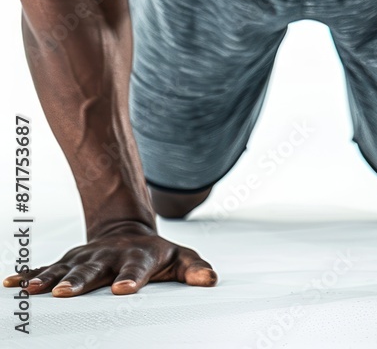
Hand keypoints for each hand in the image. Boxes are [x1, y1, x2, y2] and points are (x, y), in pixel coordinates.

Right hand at [2, 222, 217, 296]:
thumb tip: (210, 280)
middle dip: (81, 280)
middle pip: (95, 269)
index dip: (131, 279)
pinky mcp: (71, 260)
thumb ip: (194, 269)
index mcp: (138, 257)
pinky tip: (13, 283)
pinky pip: (47, 267)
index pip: (136, 269)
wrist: (130, 231)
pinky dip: (30, 274)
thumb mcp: (180, 258)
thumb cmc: (157, 254)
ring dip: (50, 278)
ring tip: (34, 291)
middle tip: (68, 292)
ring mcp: (87, 257)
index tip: (123, 291)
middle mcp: (109, 256)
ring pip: (67, 267)